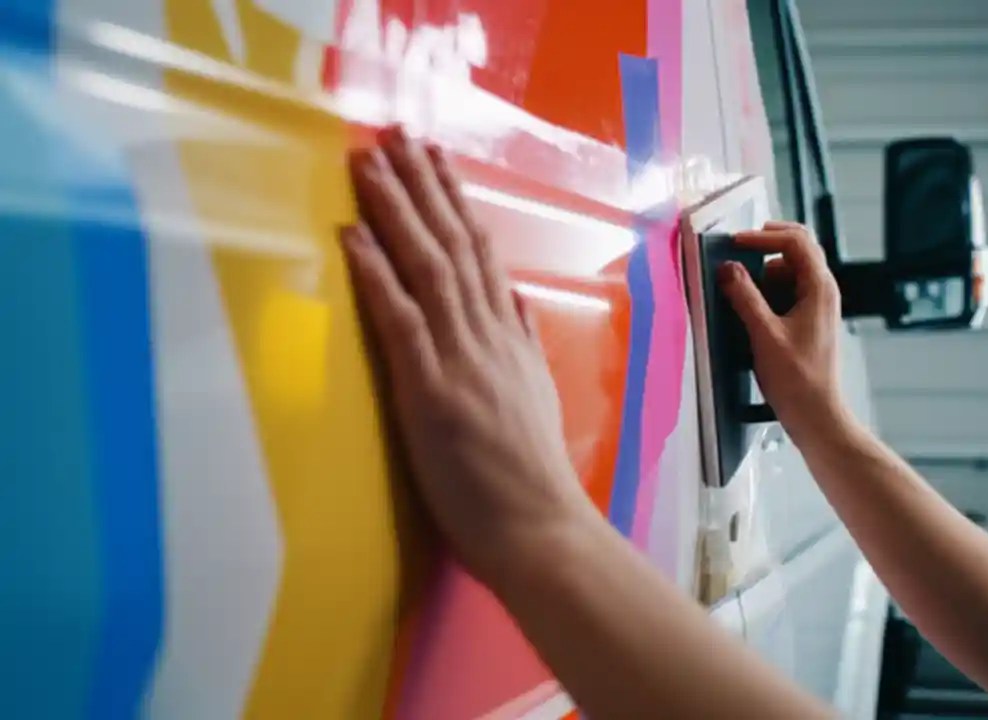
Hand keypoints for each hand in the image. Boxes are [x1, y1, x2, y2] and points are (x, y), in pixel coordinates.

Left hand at [342, 127, 594, 586]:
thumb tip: (514, 300)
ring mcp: (460, 358)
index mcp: (508, 338)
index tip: (438, 162)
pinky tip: (355, 234)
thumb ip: (525, 344)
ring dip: (397, 209)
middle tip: (400, 134)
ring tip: (372, 161)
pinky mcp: (430, 390)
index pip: (481, 255)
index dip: (456, 204)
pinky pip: (402, 318)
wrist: (540, 527)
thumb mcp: (538, 396)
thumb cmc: (532, 477)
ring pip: (428, 266)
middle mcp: (487, 335)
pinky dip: (377, 272)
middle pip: (453, 245)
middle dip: (425, 185)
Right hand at [719, 221, 850, 440]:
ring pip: (789, 271)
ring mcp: (817, 305)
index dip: (763, 236)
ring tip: (743, 296)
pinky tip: (752, 313)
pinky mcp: (807, 319)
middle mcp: (822, 291)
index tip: (735, 243)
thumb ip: (745, 297)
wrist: (816, 414)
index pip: (796, 241)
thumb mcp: (764, 334)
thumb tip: (728, 269)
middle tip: (737, 254)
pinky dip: (768, 293)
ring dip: (764, 274)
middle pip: (797, 248)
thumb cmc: (797, 380)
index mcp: (820, 288)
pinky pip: (787, 292)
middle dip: (766, 248)